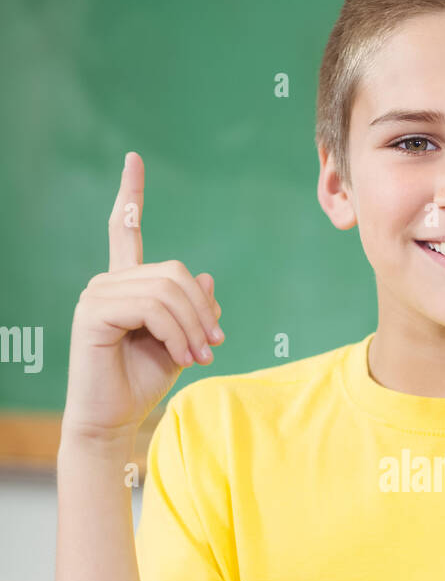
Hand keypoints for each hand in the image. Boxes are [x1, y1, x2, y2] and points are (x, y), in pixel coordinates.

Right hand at [62, 152, 224, 443]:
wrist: (114, 420)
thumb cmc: (144, 383)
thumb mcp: (183, 343)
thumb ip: (195, 311)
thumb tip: (208, 280)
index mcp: (125, 284)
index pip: (125, 229)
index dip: (130, 194)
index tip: (133, 159)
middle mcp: (107, 283)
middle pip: (172, 272)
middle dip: (201, 311)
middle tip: (214, 346)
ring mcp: (97, 295)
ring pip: (166, 291)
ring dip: (192, 327)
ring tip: (198, 357)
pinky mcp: (94, 313)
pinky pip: (151, 308)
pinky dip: (175, 333)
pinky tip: (179, 356)